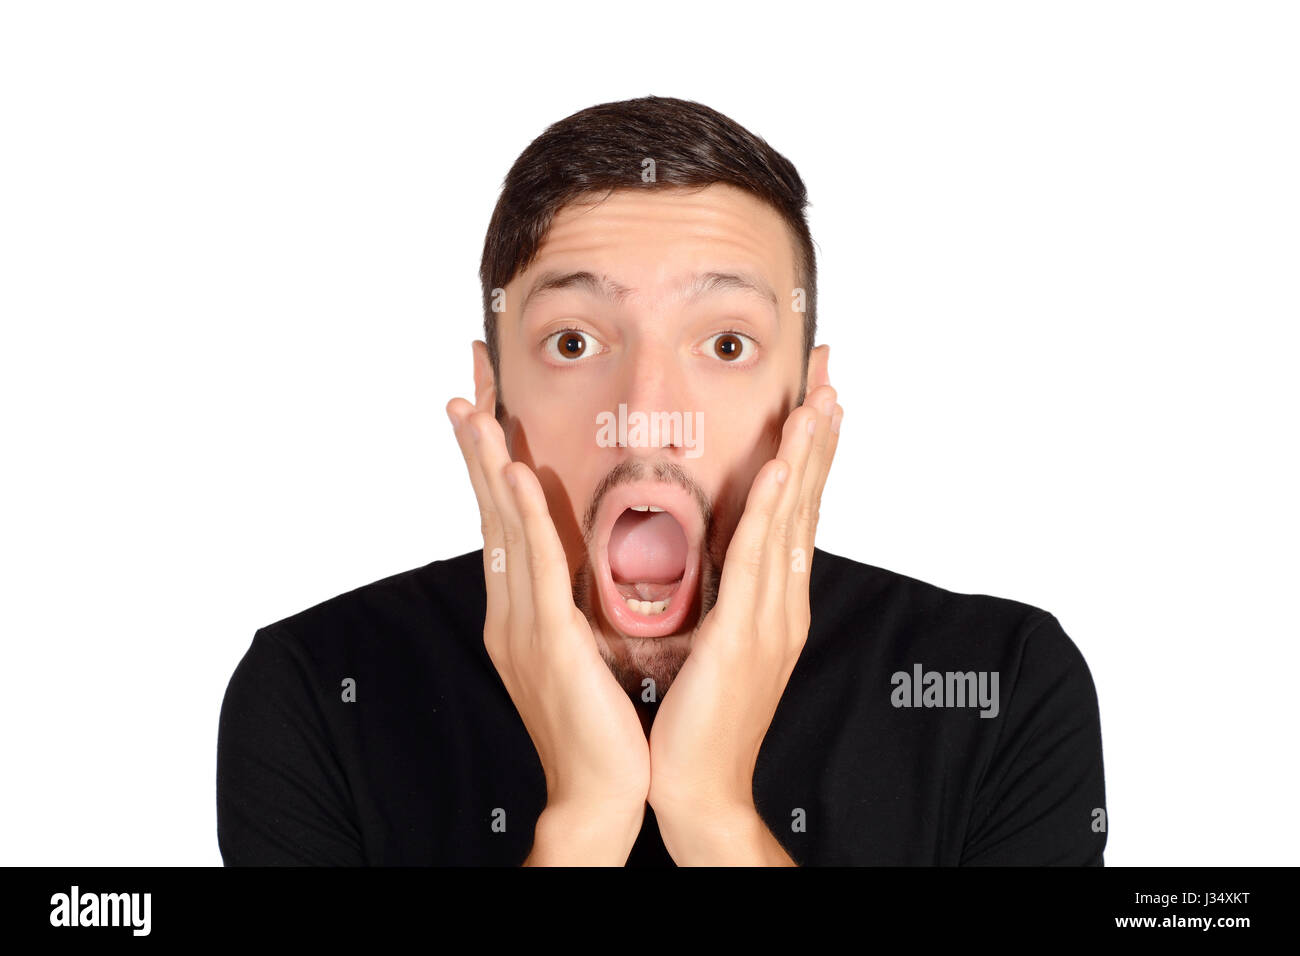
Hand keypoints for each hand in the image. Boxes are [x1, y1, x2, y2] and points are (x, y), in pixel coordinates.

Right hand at [446, 396, 649, 864]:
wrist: (601, 792)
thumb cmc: (600, 722)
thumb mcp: (582, 647)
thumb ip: (571, 599)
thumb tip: (580, 558)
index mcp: (520, 610)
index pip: (502, 521)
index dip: (490, 462)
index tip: (485, 407)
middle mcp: (510, 611)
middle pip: (489, 513)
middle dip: (475, 447)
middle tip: (464, 385)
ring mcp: (522, 626)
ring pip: (503, 530)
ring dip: (486, 465)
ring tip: (474, 410)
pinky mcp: (550, 644)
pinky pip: (536, 571)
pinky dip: (522, 520)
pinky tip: (513, 476)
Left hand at [647, 383, 841, 864]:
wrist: (697, 785)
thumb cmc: (698, 715)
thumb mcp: (715, 638)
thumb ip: (725, 592)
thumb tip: (718, 549)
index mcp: (775, 600)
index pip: (797, 510)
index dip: (809, 452)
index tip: (816, 398)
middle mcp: (784, 601)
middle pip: (808, 502)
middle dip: (820, 434)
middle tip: (829, 372)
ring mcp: (773, 617)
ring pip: (793, 521)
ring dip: (807, 455)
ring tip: (819, 400)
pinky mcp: (746, 636)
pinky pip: (760, 561)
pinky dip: (775, 511)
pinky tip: (783, 470)